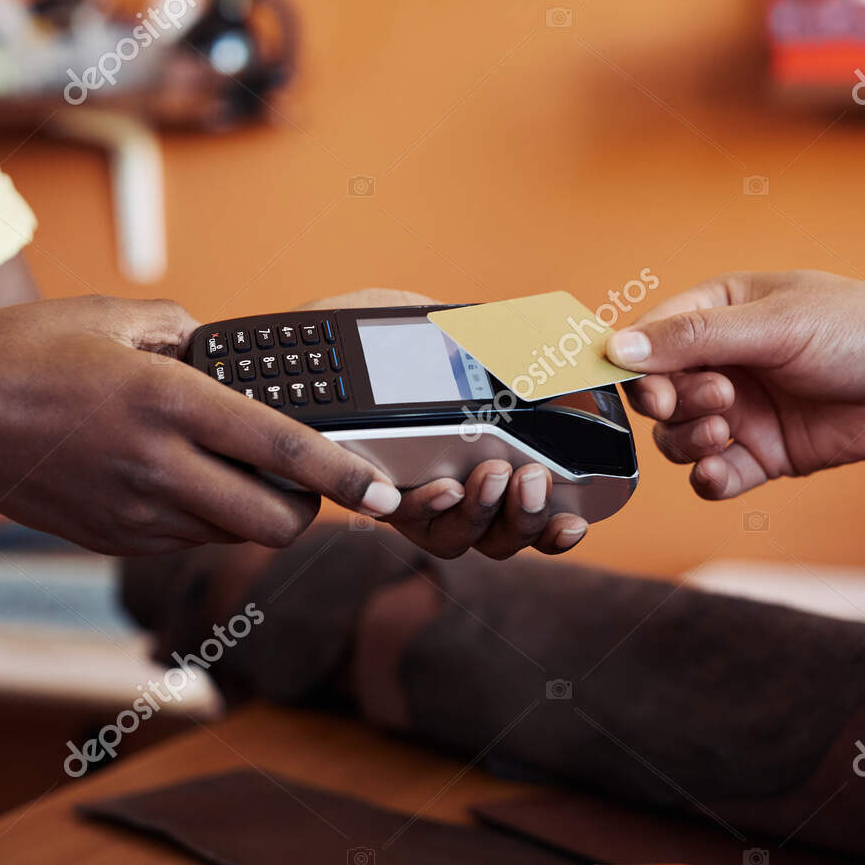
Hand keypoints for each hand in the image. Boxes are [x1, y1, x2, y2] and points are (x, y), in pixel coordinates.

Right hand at [0, 295, 401, 553]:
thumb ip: (183, 329)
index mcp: (168, 399)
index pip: (285, 450)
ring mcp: (135, 512)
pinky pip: (189, 540)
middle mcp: (158, 465)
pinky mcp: (115, 539)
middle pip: (275, 521)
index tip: (385, 491)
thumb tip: (222, 353)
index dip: (348, 476)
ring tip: (236, 471)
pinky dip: (206, 520)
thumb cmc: (20, 355)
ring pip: (235, 536)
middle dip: (308, 509)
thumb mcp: (109, 315)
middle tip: (307, 482)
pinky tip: (183, 482)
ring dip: (255, 513)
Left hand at [300, 288, 589, 557]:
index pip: (524, 514)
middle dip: (525, 518)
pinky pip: (399, 516)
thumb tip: (540, 330)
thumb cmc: (362, 332)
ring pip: (454, 540)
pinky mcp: (362, 494)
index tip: (580, 519)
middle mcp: (441, 493)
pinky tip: (441, 485)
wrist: (284, 342)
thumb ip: (485, 333)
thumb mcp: (433, 324)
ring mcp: (401, 498)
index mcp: (474, 463)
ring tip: (494, 475)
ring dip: (483, 514)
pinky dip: (426, 507)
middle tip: (533, 480)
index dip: (554, 528)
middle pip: (498, 539)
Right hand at [606, 271, 864, 498]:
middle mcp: (724, 362)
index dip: (636, 367)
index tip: (647, 388)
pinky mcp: (766, 453)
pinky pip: (716, 474)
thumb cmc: (862, 328)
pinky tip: (719, 473)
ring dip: (688, 441)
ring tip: (726, 431)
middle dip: (672, 404)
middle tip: (714, 401)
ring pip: (680, 438)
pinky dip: (709, 478)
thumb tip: (618, 347)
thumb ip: (695, 338)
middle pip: (659, 394)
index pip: (651, 339)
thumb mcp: (774, 323)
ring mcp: (744, 410)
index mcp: (720, 312)